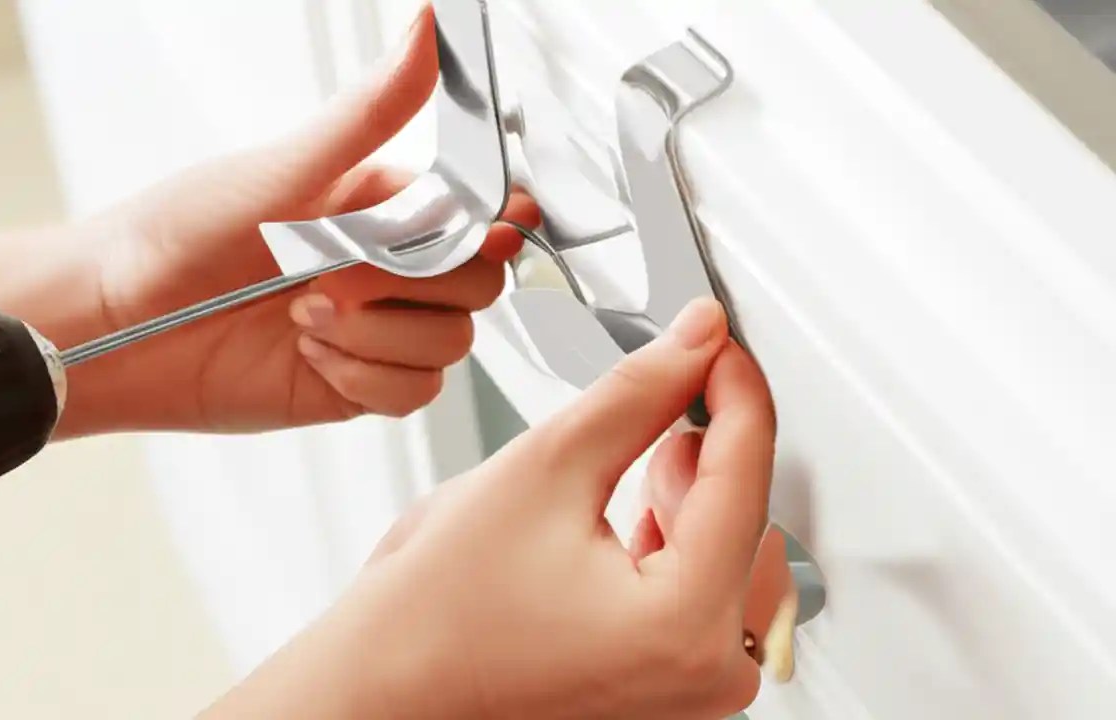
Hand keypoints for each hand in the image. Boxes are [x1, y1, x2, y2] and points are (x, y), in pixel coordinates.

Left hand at [61, 5, 537, 435]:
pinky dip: (363, 377)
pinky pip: (415, 394)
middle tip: (332, 275)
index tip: (483, 230)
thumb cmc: (180, 234)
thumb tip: (425, 31)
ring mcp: (376, 329)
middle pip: (478, 285)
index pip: (479, 214)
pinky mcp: (358, 385)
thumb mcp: (282, 169)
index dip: (494, 225)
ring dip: (373, 334)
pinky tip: (309, 354)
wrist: (118, 326)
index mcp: (383, 205)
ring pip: (450, 343)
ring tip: (303, 317)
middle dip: (409, 285)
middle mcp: (387, 269)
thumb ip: (368, 112)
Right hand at [205, 298, 788, 719]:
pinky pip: (708, 595)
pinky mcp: (670, 689)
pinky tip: (640, 508)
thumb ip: (636, 395)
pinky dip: (680, 538)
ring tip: (645, 454)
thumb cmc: (434, 615)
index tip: (714, 335)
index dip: (733, 384)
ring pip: (732, 551)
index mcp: (687, 625)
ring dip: (695, 489)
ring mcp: (694, 691)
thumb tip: (694, 342)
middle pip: (748, 514)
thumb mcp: (545, 469)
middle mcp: (710, 674)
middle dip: (712, 442)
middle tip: (674, 382)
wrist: (383, 689)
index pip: (747, 471)